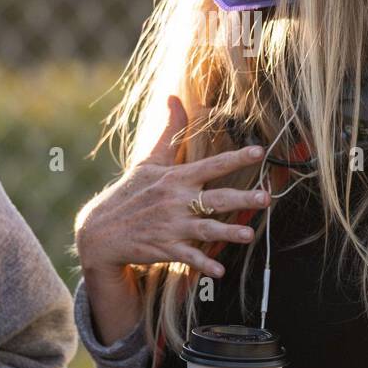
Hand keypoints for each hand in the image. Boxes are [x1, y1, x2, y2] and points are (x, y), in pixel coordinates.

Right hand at [74, 94, 269, 279]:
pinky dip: (202, 265)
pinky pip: (188, 258)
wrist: (100, 230)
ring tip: (248, 234)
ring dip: (227, 232)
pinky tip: (219, 271)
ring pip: (205, 229)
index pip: (212, 165)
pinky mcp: (165, 248)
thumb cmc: (129, 193)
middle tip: (266, 198)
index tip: (260, 152)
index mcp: (176, 178)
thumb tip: (174, 96)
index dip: (236, 157)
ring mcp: (171, 226)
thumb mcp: (148, 160)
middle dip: (242, 198)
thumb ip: (169, 132)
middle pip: (215, 198)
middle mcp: (176, 201)